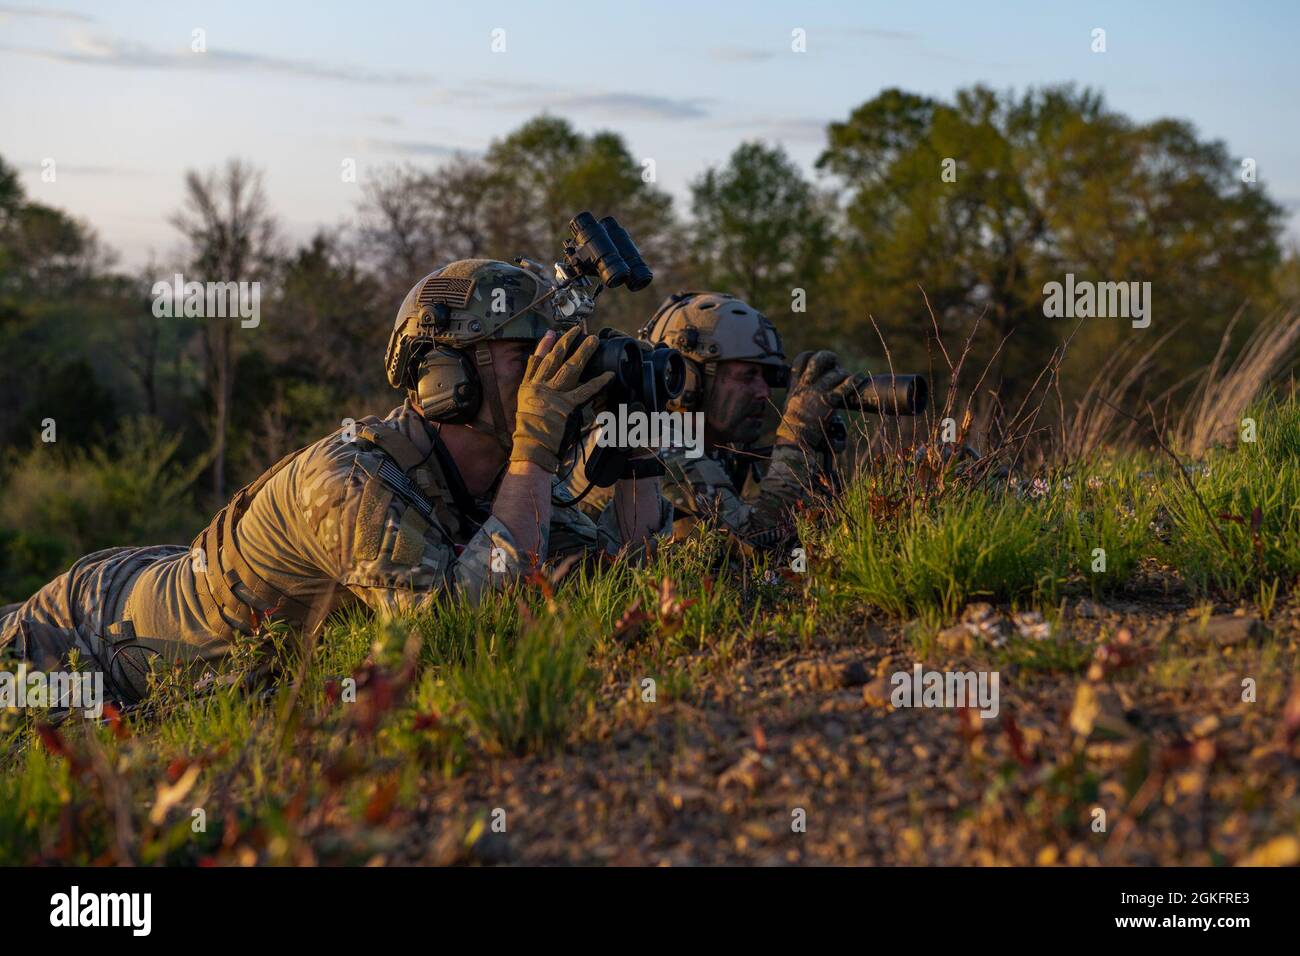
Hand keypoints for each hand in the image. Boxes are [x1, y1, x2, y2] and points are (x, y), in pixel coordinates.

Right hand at [510, 327, 613, 472]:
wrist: (530, 446)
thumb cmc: (528, 432)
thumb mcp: (524, 408)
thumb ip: (531, 392)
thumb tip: (541, 384)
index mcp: (529, 386)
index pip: (537, 361)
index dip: (544, 345)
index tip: (552, 333)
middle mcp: (540, 386)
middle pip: (555, 358)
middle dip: (567, 342)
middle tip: (577, 330)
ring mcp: (554, 395)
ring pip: (570, 367)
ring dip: (583, 352)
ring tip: (593, 341)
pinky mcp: (567, 406)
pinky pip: (586, 391)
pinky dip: (598, 383)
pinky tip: (608, 375)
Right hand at [775, 350, 853, 448]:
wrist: (795, 437)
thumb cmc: (793, 426)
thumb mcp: (791, 404)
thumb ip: (800, 394)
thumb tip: (810, 391)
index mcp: (796, 384)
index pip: (801, 360)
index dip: (810, 356)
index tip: (816, 358)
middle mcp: (806, 385)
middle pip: (818, 359)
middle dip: (828, 358)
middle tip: (834, 363)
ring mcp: (817, 392)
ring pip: (834, 373)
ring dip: (842, 374)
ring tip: (847, 378)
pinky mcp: (828, 401)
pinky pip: (843, 387)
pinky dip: (853, 381)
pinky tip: (858, 378)